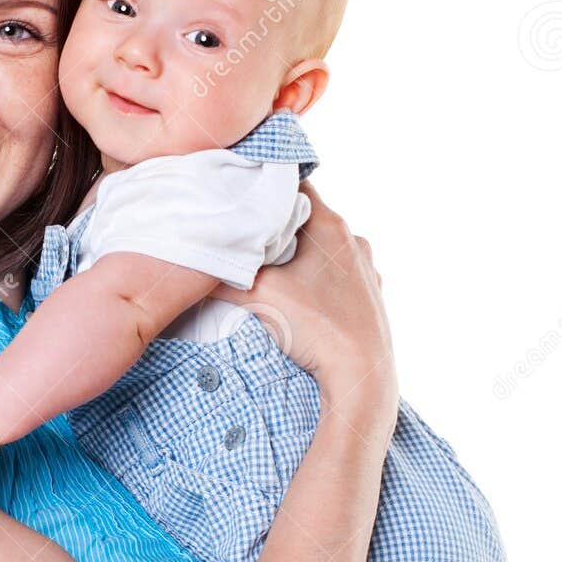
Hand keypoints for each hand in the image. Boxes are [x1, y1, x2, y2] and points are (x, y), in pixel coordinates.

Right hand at [210, 181, 396, 415]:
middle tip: (243, 231)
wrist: (360, 378)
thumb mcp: (258, 295)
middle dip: (275, 223)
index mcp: (332, 226)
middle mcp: (354, 241)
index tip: (238, 191)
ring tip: (267, 267)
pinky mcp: (370, 298)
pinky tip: (298, 297)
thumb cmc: (316, 329)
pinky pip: (336, 275)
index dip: (263, 184)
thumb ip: (223, 273)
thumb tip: (191, 260)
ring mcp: (366, 271)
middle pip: (306, 216)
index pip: (293, 183)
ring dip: (297, 253)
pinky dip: (316, 277)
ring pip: (322, 247)